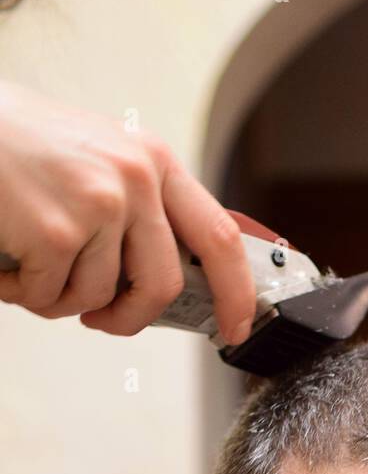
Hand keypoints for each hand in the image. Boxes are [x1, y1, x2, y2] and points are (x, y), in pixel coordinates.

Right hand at [0, 80, 256, 343]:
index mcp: (153, 162)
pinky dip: (21, 291)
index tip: (238, 326)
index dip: (236, 293)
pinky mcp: (57, 232)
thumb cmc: (21, 147)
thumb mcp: (100, 162)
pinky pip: (50, 297)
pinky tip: (6, 257)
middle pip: (162, 286)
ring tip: (29, 257)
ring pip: (98, 297)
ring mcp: (98, 205)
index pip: (218, 238)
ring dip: (57, 296)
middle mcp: (135, 179)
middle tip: (99, 319)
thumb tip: (169, 278)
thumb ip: (140, 213)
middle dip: (129, 316)